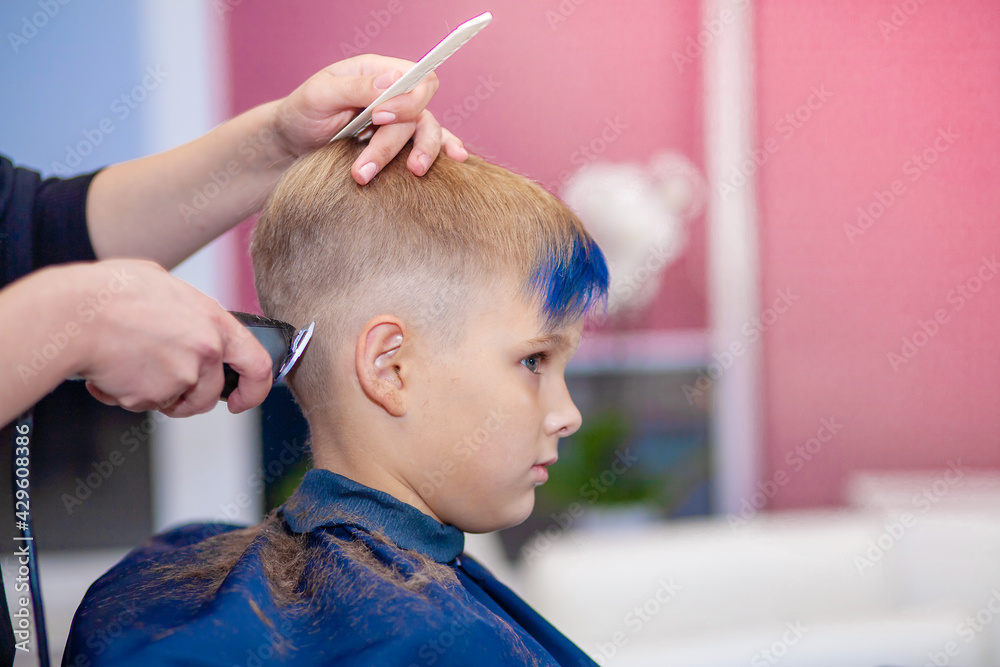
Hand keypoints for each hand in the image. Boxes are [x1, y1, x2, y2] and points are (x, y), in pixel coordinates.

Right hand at [75, 259, 272, 416]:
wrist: (75, 313)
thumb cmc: (112, 292)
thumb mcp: (163, 284)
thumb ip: (188, 309)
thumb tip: (190, 316)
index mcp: (214, 322)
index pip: (257, 364)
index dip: (254, 389)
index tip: (241, 400)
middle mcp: (204, 352)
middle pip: (208, 394)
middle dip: (187, 398)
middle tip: (162, 383)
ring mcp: (180, 376)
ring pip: (174, 401)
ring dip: (155, 393)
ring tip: (129, 364)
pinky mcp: (152, 395)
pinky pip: (142, 403)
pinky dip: (125, 394)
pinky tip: (110, 368)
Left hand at [270, 54, 468, 183]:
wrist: (293, 144)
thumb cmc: (302, 113)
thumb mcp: (320, 96)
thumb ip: (355, 87)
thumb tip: (392, 82)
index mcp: (377, 72)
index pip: (415, 77)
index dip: (407, 98)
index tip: (378, 118)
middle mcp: (394, 94)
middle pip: (419, 111)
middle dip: (396, 140)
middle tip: (366, 167)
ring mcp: (399, 120)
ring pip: (427, 132)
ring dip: (420, 154)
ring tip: (412, 174)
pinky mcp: (400, 144)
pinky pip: (431, 143)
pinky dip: (445, 150)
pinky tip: (456, 160)